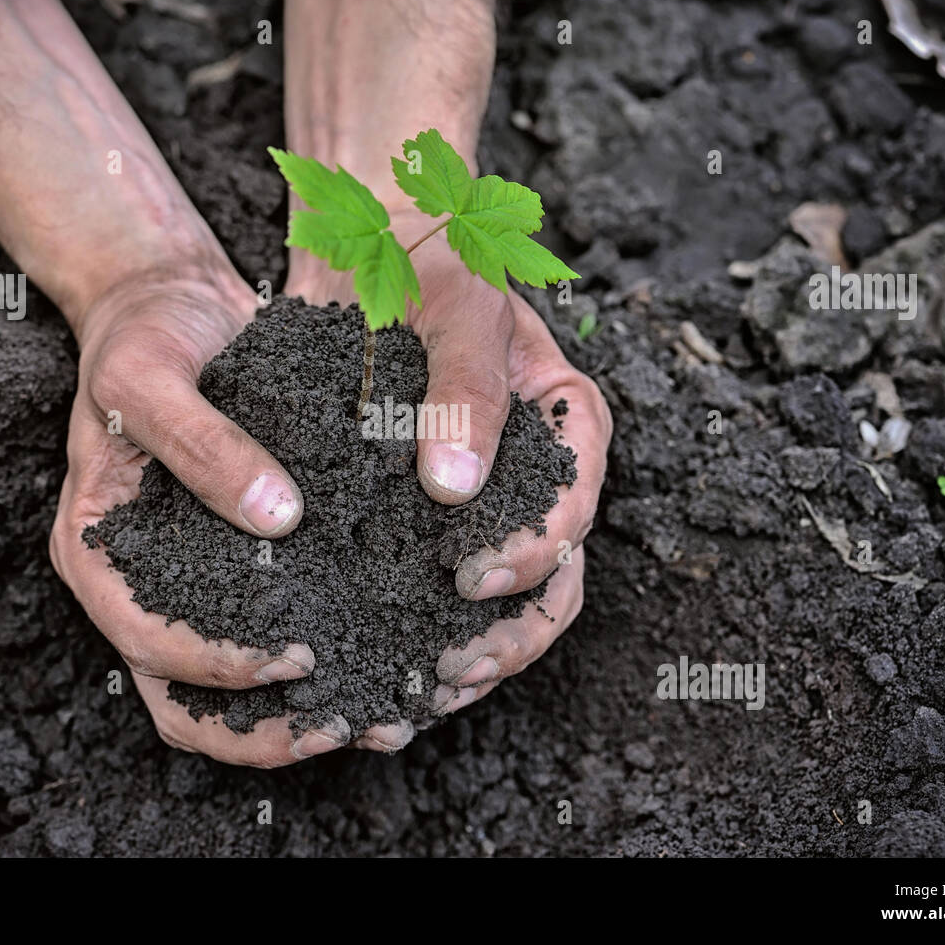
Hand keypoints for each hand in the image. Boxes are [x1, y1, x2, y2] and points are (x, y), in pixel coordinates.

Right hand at [48, 267, 413, 764]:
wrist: (170, 306)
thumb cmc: (142, 338)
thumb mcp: (149, 376)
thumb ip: (202, 445)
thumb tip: (278, 518)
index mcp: (98, 553)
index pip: (148, 643)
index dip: (219, 665)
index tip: (297, 655)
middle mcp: (142, 585)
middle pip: (190, 699)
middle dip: (266, 729)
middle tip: (350, 722)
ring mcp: (193, 581)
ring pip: (236, 690)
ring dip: (302, 716)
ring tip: (384, 717)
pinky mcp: (244, 565)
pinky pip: (279, 633)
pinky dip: (327, 661)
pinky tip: (389, 661)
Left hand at [287, 208, 612, 718]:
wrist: (371, 249)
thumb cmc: (430, 265)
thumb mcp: (458, 311)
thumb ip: (466, 394)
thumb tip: (454, 490)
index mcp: (569, 426)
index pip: (572, 510)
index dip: (532, 556)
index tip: (470, 576)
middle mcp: (535, 475)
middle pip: (550, 582)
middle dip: (505, 636)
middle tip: (448, 670)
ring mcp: (483, 502)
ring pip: (497, 603)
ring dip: (465, 654)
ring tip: (412, 694)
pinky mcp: (423, 518)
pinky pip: (431, 588)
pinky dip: (412, 631)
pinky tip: (372, 668)